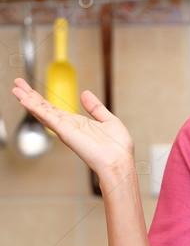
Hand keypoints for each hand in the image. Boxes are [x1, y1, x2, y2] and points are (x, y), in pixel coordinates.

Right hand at [11, 78, 133, 176]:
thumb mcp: (108, 120)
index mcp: (77, 124)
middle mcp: (68, 126)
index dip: (41, 99)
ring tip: (16, 89)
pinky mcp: (65, 131)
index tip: (30, 89)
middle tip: (17, 84)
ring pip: (43, 112)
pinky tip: (25, 100)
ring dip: (28, 100)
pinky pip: (48, 117)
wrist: (119, 161)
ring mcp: (65, 129)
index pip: (54, 109)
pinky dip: (36, 108)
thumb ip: (95, 107)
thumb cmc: (117, 148)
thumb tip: (86, 93)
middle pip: (44, 108)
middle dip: (30, 96)